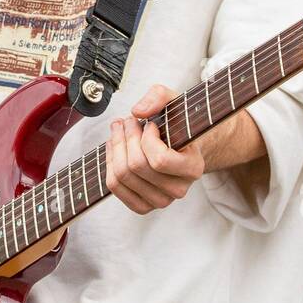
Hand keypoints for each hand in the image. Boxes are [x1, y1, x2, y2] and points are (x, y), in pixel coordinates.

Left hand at [105, 83, 205, 215]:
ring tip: (119, 130)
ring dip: (116, 146)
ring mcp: (160, 201)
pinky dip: (109, 162)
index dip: (147, 138)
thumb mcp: (174, 102)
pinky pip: (114, 186)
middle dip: (127, 137)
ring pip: (122, 175)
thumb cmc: (177, 125)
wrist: (179, 147)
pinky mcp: (142, 206)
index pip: (160, 160)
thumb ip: (159, 97)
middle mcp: (178, 189)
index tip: (151, 124)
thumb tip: (138, 111)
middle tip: (128, 121)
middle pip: (136, 166)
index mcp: (193, 168)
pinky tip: (114, 147)